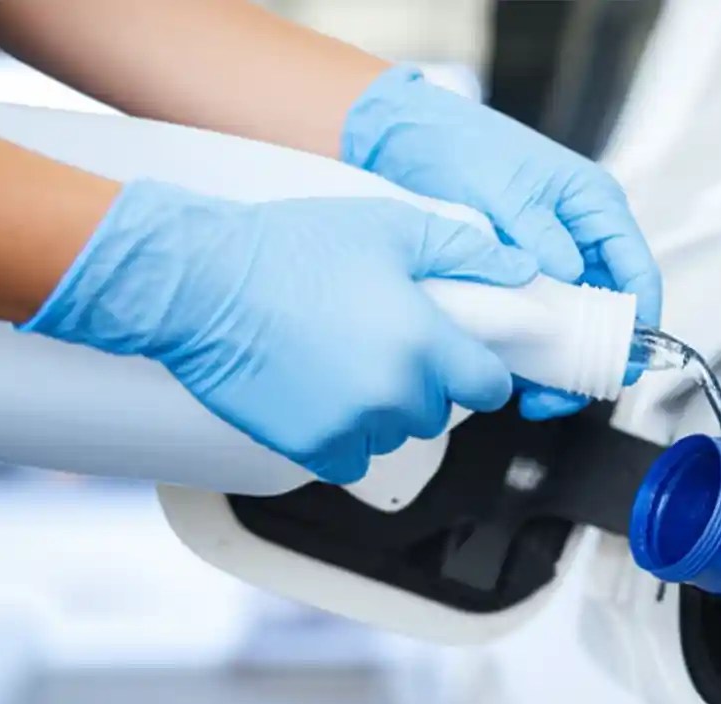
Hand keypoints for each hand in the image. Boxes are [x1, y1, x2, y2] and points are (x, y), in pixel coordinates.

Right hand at [21, 180, 538, 483]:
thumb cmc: (287, 249)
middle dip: (422, 382)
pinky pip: (349, 458)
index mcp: (422, 341)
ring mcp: (350, 426)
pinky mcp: (309, 447)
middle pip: (438, 411)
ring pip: (394, 435)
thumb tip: (518, 269)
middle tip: (384, 341)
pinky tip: (320, 391)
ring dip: (381, 409)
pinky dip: (343, 435)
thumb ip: (462, 251)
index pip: (489, 387)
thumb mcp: (388, 227)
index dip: (479, 371)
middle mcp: (393, 393)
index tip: (463, 359)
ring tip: (344, 360)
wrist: (202, 283)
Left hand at [341, 65, 662, 419]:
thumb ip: (539, 232)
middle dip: (589, 360)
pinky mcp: (515, 277)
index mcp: (594, 207)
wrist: (403, 139)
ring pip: (569, 326)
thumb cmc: (459, 143)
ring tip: (528, 393)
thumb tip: (566, 275)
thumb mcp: (504, 187)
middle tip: (558, 394)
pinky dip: (525, 351)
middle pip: (607, 314)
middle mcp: (579, 237)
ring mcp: (547, 260)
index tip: (622, 366)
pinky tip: (507, 370)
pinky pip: (533, 323)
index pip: (637, 274)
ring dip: (554, 364)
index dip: (639, 326)